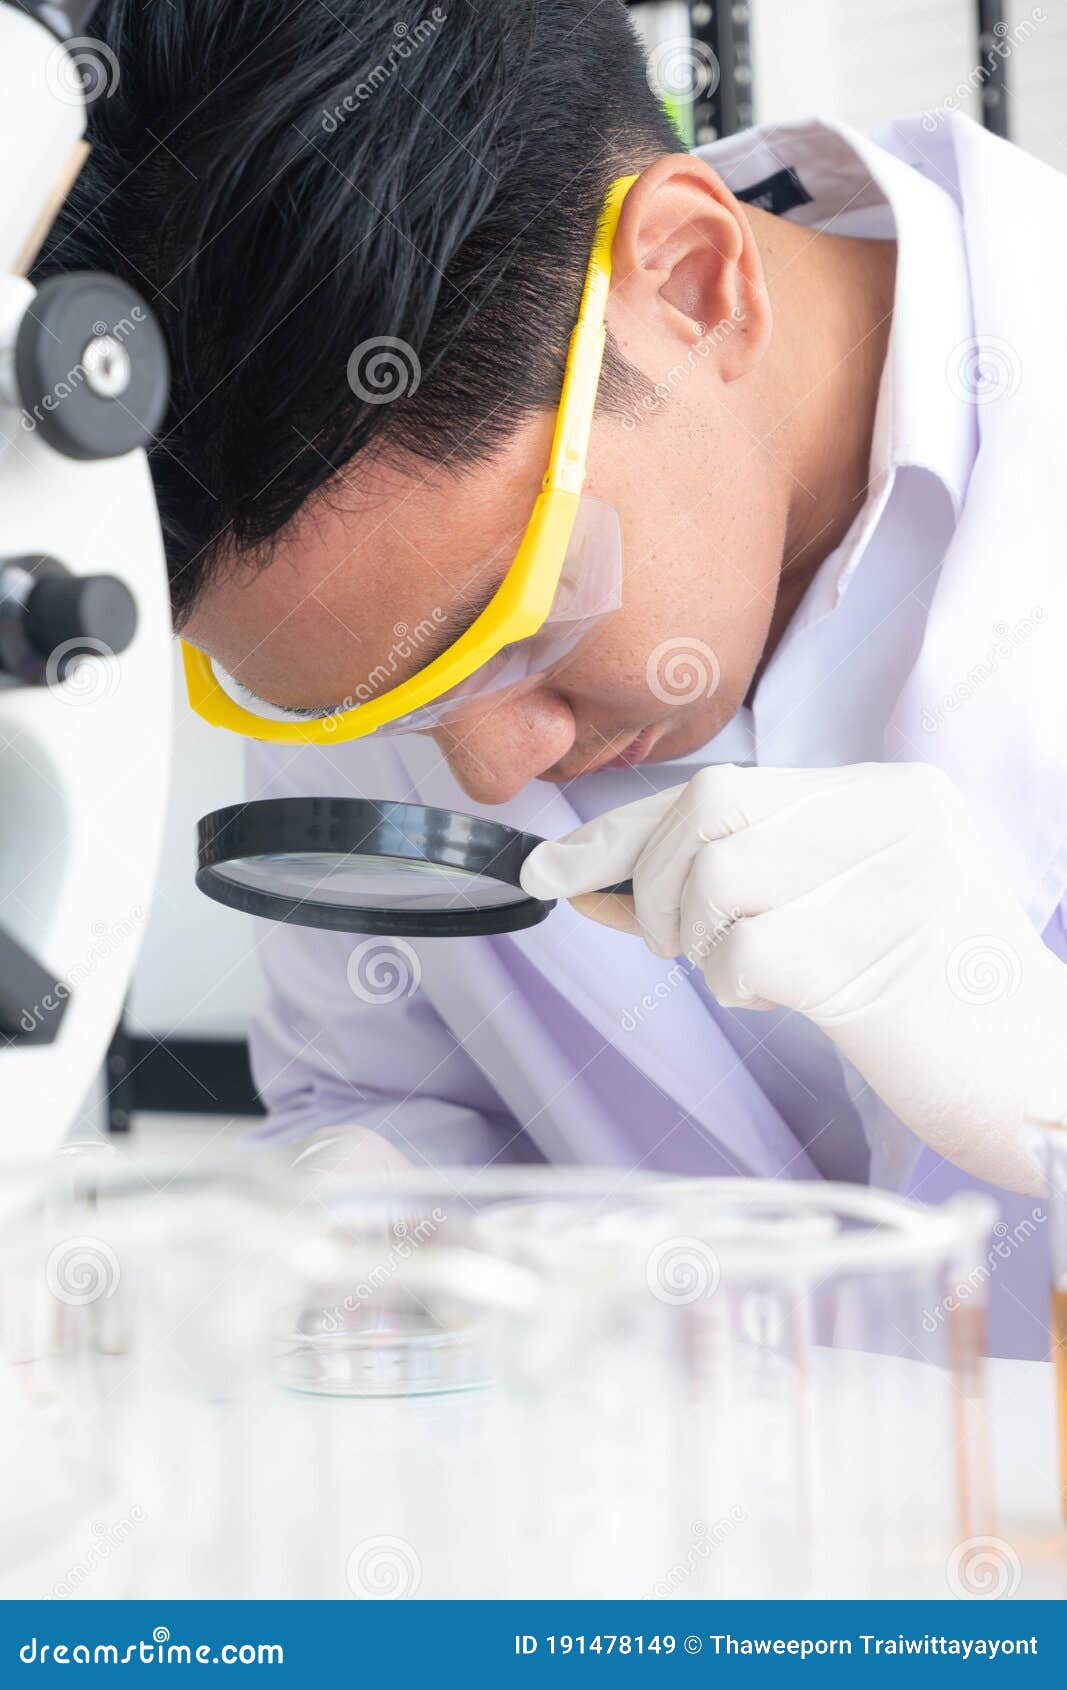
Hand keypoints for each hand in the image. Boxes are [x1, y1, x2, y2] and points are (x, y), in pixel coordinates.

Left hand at [521, 763, 1064, 1193]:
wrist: (1044, 1082)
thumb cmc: (938, 1008)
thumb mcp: (840, 914)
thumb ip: (738, 882)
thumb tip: (593, 880)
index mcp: (890, 793)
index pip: (722, 784)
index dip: (623, 831)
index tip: (554, 869)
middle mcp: (893, 815)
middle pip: (705, 808)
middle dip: (653, 882)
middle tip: (677, 946)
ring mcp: (887, 878)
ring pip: (713, 874)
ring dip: (699, 939)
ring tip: (754, 976)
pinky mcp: (872, 953)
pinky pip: (740, 948)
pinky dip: (734, 983)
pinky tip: (783, 999)